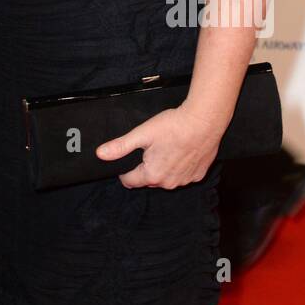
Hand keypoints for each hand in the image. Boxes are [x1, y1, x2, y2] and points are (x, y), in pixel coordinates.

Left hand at [96, 101, 223, 189]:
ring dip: (163, 167)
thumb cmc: (173, 126)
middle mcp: (168, 183)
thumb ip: (120, 146)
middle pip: (148, 179)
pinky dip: (179, 166)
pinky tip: (181, 150)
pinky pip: (182, 175)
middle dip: (145, 166)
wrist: (204, 121)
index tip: (130, 155)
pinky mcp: (198, 175)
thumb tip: (100, 154)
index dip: (125, 169)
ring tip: (167, 146)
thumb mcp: (142, 134)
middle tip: (150, 146)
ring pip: (166, 178)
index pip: (129, 181)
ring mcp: (185, 181)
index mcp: (152, 175)